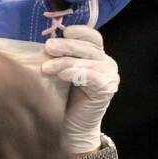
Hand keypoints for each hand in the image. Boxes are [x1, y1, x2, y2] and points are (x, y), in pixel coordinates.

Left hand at [42, 25, 119, 153]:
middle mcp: (107, 63)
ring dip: (64, 62)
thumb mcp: (63, 70)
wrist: (74, 126)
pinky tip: (61, 76)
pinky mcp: (107, 89)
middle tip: (48, 48)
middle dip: (66, 46)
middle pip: (88, 47)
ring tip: (47, 68)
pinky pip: (90, 76)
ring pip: (87, 61)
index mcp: (98, 55)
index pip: (92, 36)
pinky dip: (74, 73)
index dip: (78, 32)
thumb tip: (48, 41)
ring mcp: (110, 76)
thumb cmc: (65, 98)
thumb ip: (63, 55)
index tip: (62, 33)